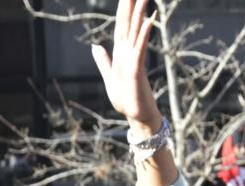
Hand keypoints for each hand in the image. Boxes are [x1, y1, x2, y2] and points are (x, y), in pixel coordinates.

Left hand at [91, 0, 157, 125]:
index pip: (121, 25)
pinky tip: (149, 20)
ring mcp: (134, 59)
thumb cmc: (125, 99)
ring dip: (140, 14)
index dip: (122, 9)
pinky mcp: (137, 69)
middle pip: (129, 23)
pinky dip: (144, 34)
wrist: (136, 116)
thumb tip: (95, 46)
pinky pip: (140, 48)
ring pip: (136, 31)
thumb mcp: (109, 77)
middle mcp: (128, 52)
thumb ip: (103, 61)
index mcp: (121, 52)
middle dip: (131, 5)